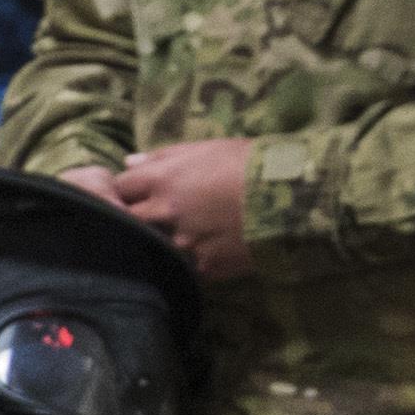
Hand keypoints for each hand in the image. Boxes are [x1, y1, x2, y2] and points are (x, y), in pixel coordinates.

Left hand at [96, 137, 260, 284]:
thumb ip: (163, 157)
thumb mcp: (206, 149)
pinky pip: (186, 266)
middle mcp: (165, 212)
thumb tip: (128, 163)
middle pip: (128, 220)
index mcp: (163, 178)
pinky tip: (208, 249)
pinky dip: (192, 259)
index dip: (125, 191)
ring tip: (186, 232)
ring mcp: (183, 242)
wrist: (293, 194)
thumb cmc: (250, 162)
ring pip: (155, 246)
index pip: (120, 187)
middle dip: (134, 218)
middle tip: (153, 216)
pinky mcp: (204, 266)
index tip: (134, 194)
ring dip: (163, 240)